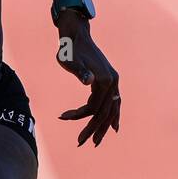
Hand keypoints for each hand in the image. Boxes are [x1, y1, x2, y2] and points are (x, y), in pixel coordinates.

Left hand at [55, 10, 120, 146]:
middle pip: (105, 113)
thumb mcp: (69, 61)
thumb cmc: (69, 49)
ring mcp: (113, 82)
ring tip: (95, 141)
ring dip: (103, 127)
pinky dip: (114, 116)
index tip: (62, 117)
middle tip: (80, 143)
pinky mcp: (110, 80)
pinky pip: (115, 103)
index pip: (94, 107)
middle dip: (93, 129)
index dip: (79, 115)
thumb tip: (88, 80)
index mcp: (105, 80)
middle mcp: (113, 82)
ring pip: (111, 110)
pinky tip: (113, 127)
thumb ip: (79, 71)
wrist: (76, 35)